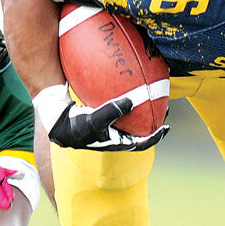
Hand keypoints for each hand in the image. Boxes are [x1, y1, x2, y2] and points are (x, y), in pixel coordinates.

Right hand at [48, 97, 167, 151]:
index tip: (166, 128)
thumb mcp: (95, 119)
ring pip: (130, 119)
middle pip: (139, 129)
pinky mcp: (101, 115)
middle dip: (152, 120)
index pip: (141, 143)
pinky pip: (118, 107)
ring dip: (141, 109)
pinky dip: (124, 97)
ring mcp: (108, 126)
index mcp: (116, 142)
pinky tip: (126, 82)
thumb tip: (133, 101)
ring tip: (149, 95)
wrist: (58, 122)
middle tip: (163, 108)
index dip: (155, 137)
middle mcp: (115, 135)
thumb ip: (114, 111)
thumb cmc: (76, 125)